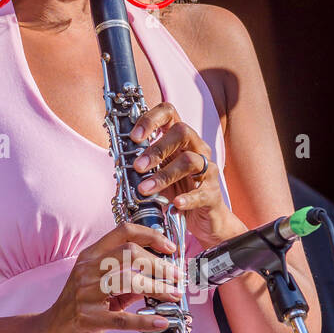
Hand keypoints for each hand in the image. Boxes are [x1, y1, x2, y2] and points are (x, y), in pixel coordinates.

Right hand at [42, 220, 189, 332]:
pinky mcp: (88, 320)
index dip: (151, 236)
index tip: (170, 248)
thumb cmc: (78, 308)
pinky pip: (122, 318)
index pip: (123, 232)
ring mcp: (86, 295)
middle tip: (176, 275)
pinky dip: (146, 320)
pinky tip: (162, 322)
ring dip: (158, 287)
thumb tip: (162, 273)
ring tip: (173, 295)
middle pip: (130, 253)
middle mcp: (87, 271)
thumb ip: (127, 277)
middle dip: (159, 263)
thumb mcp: (100, 286)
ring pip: (129, 281)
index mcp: (90, 256)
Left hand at [129, 101, 229, 248]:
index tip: (134, 137)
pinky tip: (174, 204)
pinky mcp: (213, 193)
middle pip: (183, 132)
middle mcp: (197, 149)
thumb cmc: (177, 191)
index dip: (151, 119)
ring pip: (190, 161)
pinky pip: (201, 192)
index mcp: (181, 140)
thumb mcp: (157, 174)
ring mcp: (208, 170)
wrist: (202, 219)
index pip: (169, 113)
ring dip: (164, 175)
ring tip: (145, 189)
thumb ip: (143, 164)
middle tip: (138, 166)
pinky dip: (186, 198)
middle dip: (157, 148)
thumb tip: (120, 158)